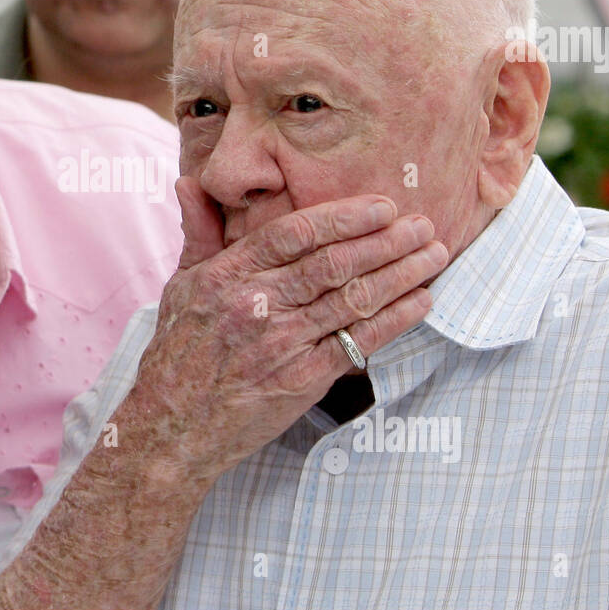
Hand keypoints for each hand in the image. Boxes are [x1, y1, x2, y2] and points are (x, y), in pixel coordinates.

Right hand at [125, 176, 447, 487]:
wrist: (174, 426)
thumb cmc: (179, 353)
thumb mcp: (180, 285)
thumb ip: (199, 233)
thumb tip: (192, 183)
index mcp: (227, 275)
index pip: (294, 234)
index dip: (344, 216)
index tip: (383, 205)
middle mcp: (256, 305)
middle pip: (333, 262)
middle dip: (386, 240)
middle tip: (424, 224)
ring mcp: (282, 344)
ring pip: (353, 299)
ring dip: (401, 274)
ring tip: (434, 254)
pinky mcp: (302, 379)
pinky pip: (359, 342)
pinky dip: (395, 319)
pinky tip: (421, 301)